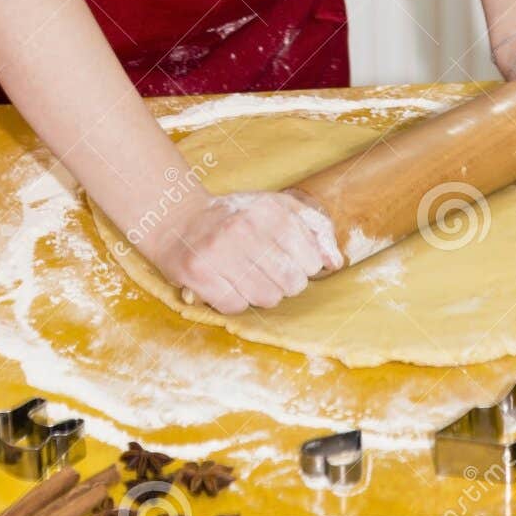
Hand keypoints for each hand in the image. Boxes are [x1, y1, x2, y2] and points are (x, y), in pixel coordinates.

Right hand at [142, 189, 342, 314]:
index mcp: (269, 210)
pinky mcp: (198, 274)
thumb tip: (335, 263)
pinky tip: (227, 281)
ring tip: (246, 273)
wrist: (179, 221)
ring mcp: (219, 252)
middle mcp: (244, 229)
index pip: (311, 260)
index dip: (304, 265)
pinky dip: (235, 299)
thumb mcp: (278, 208)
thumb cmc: (237, 217)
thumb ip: (314, 229)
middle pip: (292, 284)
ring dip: (260, 292)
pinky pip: (236, 306)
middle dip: (284, 281)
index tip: (289, 258)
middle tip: (265, 267)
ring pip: (266, 299)